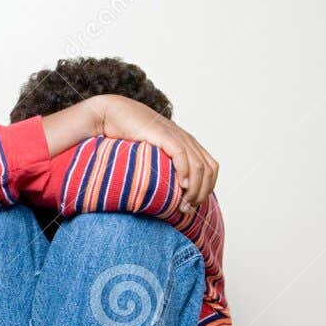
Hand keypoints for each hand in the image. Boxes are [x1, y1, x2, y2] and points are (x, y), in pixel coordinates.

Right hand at [89, 95, 218, 211]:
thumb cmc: (129, 139)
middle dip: (201, 194)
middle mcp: (186, 139)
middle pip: (208, 170)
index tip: (192, 205)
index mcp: (188, 144)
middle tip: (186, 210)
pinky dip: (184, 172)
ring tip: (183, 204)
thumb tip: (170, 194)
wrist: (114, 115)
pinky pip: (181, 155)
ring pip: (199, 167)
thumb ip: (165, 169)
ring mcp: (177, 136)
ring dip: (194, 190)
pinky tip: (180, 185)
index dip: (206, 189)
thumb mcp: (154, 157)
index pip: (211, 169)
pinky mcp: (163, 134)